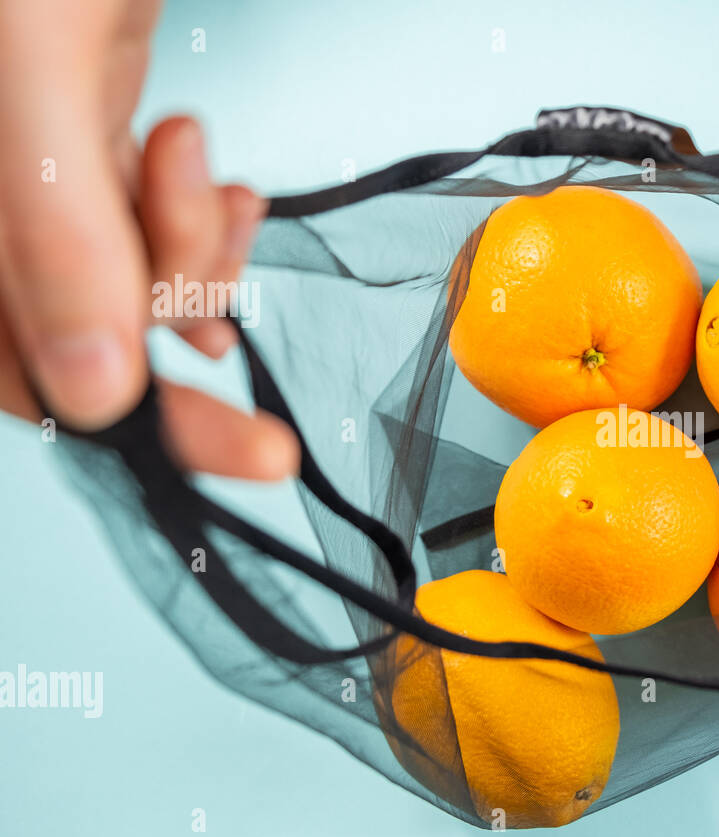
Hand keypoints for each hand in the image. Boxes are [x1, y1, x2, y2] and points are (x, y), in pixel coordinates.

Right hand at [0, 0, 296, 478]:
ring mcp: (25, 165)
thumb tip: (86, 395)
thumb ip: (50, 229)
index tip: (246, 457)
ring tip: (203, 171)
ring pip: (120, 277)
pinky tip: (221, 185)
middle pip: (75, 338)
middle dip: (177, 333)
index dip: (133, 426)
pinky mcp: (76, 129)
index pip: (14, 370)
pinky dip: (196, 218)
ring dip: (190, 254)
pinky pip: (139, 218)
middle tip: (262, 394)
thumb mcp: (27, 65)